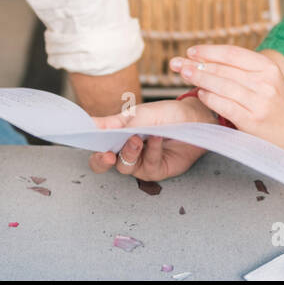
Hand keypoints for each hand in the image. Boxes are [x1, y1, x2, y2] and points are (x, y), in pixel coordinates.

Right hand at [87, 96, 214, 181]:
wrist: (196, 120)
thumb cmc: (168, 114)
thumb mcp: (140, 113)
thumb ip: (116, 122)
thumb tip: (91, 123)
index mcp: (117, 136)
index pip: (96, 144)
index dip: (88, 144)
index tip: (87, 138)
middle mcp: (125, 151)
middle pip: (102, 163)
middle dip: (101, 160)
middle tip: (106, 154)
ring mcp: (140, 163)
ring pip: (124, 166)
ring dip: (129, 153)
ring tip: (137, 139)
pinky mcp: (156, 170)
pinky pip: (148, 166)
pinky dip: (151, 151)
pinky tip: (156, 138)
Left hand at [171, 45, 283, 158]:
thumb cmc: (276, 102)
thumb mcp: (267, 78)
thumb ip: (242, 69)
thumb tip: (206, 59)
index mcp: (267, 67)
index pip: (232, 53)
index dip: (209, 51)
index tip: (191, 51)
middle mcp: (264, 82)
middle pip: (223, 69)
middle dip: (196, 65)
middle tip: (176, 63)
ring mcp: (259, 102)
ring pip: (221, 85)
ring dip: (199, 79)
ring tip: (184, 74)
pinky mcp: (252, 121)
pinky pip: (225, 106)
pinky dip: (209, 98)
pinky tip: (200, 95)